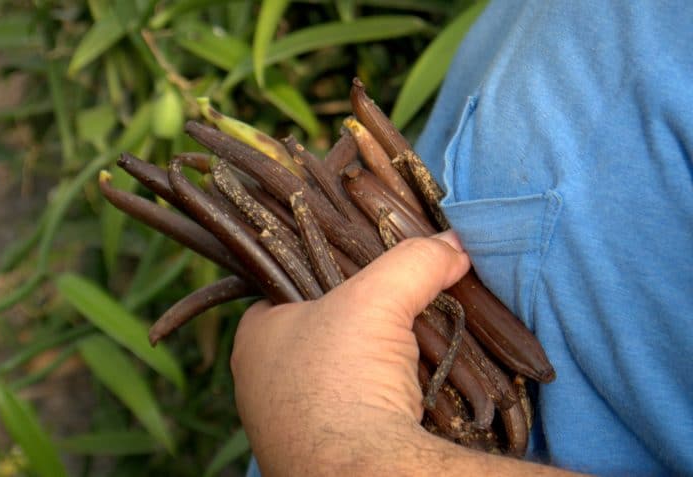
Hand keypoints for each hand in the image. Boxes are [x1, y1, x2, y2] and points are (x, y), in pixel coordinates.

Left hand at [231, 232, 468, 473]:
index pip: (289, 292)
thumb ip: (413, 261)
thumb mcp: (378, 300)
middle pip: (317, 336)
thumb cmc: (343, 377)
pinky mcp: (315, 456)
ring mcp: (285, 425)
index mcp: (254, 339)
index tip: (367, 276)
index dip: (330, 279)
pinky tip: (401, 397)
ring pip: (335, 379)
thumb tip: (452, 244)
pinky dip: (373, 404)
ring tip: (407, 354)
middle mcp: (259, 384)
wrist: (361, 474)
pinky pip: (347, 415)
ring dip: (368, 369)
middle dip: (356, 327)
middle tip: (396, 314)